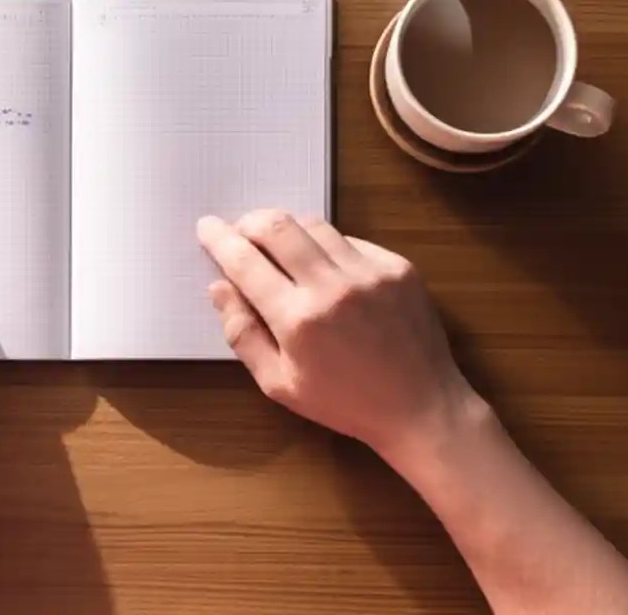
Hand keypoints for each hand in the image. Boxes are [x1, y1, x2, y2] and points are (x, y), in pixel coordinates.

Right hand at [196, 211, 480, 457]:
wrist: (420, 406)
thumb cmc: (342, 402)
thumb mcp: (279, 384)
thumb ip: (242, 334)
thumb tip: (219, 288)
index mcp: (297, 319)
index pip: (245, 261)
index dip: (219, 239)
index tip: (207, 227)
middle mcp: (332, 286)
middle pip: (277, 226)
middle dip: (250, 222)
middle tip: (241, 232)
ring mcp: (369, 272)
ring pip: (314, 225)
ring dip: (288, 229)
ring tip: (281, 248)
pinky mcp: (397, 266)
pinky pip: (350, 240)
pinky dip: (327, 246)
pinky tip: (325, 268)